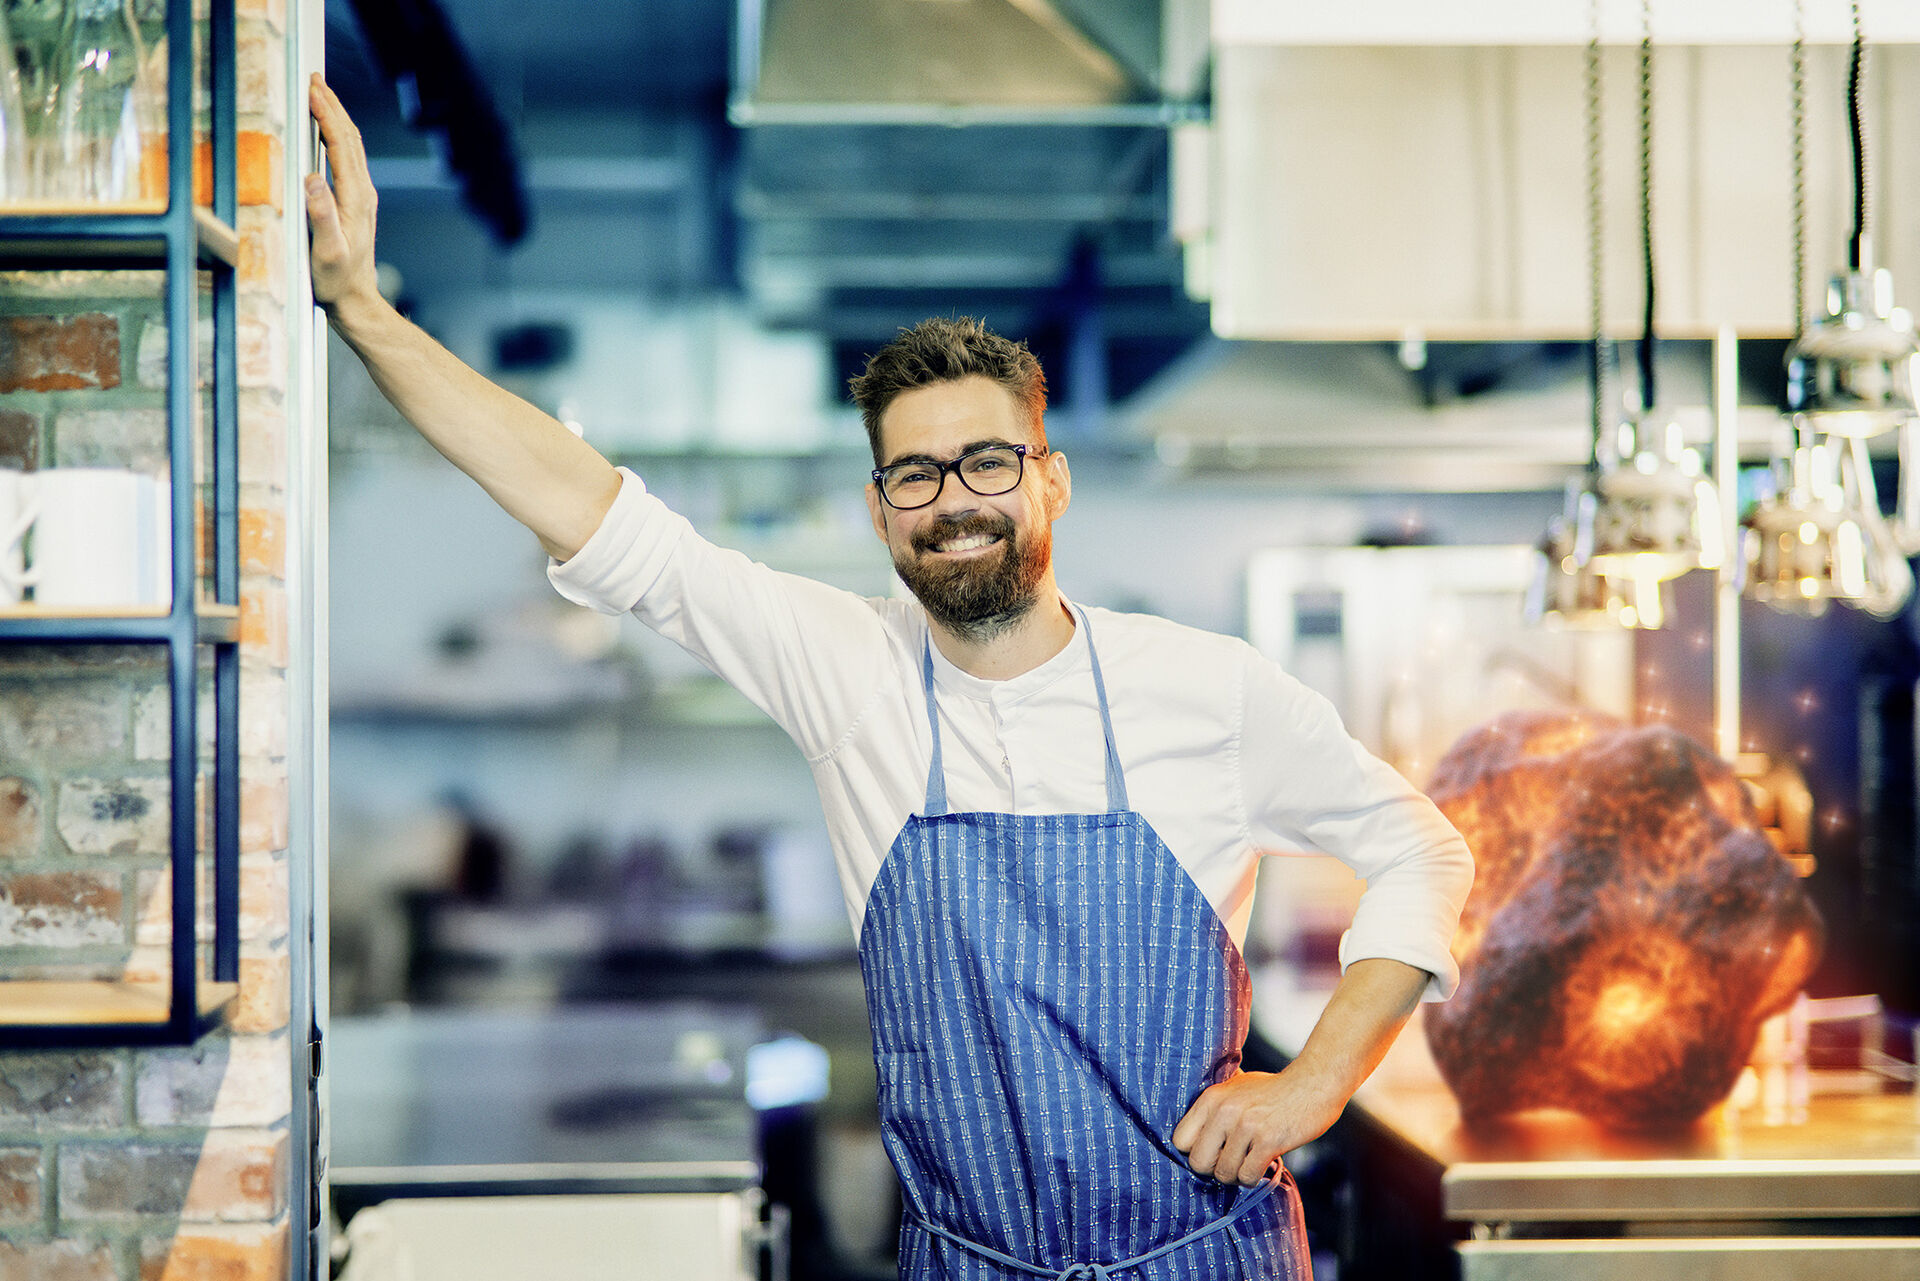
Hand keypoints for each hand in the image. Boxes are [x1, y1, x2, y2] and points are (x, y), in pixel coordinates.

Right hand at [305, 74, 382, 314]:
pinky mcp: (353, 203)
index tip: (312, 88)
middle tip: (313, 77)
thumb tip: (312, 179)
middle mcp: (362, 192)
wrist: (355, 302)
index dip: (327, 112)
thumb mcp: (326, 252)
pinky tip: (323, 132)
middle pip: (349, 138)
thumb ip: (321, 216)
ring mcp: (360, 197)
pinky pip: (344, 159)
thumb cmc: (337, 283)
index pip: (342, 144)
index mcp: (356, 198)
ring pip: (349, 146)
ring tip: (318, 93)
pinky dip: (334, 136)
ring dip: (334, 116)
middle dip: (332, 104)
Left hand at [1170, 1068, 1345, 1185]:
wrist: (1313, 1085)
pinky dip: (1254, 1177)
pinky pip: (1248, 1176)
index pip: (1180, 1140)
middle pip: (1198, 1163)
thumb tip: (1193, 1129)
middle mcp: (1224, 1111)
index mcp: (1211, 1098)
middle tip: (1231, 1162)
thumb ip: (1215, 1104)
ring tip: (1249, 1162)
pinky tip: (1263, 1164)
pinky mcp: (1268, 1141)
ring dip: (1238, 1175)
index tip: (1211, 1152)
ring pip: (1224, 1174)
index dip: (1194, 1151)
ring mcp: (1246, 1126)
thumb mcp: (1237, 1085)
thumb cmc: (1274, 1089)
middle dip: (1214, 1170)